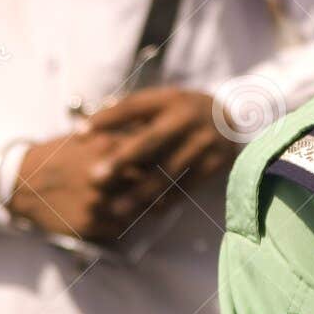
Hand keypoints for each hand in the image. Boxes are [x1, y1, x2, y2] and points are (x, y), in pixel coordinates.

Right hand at [9, 130, 171, 242]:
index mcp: (106, 147)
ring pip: (139, 208)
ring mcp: (98, 201)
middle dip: (162, 186)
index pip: (152, 153)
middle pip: (150, 183)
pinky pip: (120, 227)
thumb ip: (120, 135)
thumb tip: (156, 131)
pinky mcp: (89, 223)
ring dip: (148, 207)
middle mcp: (105, 175)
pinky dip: (126, 223)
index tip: (176, 161)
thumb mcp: (88, 137)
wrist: (23, 182)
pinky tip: (127, 217)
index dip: (167, 158)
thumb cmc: (60, 155)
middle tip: (172, 188)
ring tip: (155, 205)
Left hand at [85, 87, 238, 193]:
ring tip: (115, 208)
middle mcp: (188, 118)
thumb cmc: (182, 113)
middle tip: (95, 177)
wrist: (234, 122)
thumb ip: (127, 116)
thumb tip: (82, 132)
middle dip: (123, 160)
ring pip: (168, 171)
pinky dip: (164, 201)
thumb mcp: (161, 104)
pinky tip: (145, 213)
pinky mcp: (216, 163)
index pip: (134, 106)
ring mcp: (204, 142)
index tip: (79, 134)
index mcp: (170, 100)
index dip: (107, 118)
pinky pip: (186, 187)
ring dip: (140, 192)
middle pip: (152, 140)